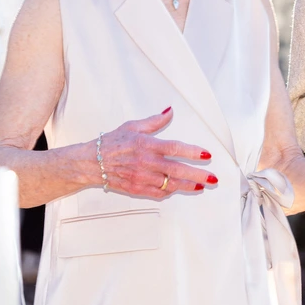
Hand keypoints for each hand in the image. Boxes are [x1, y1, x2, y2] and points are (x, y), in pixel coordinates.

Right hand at [95, 107, 214, 198]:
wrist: (92, 162)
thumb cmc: (112, 142)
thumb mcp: (133, 126)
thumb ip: (154, 121)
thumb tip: (170, 111)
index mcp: (147, 145)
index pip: (174, 148)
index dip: (192, 152)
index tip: (207, 155)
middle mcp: (146, 162)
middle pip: (177, 170)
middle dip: (198, 175)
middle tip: (213, 178)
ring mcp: (141, 178)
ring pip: (170, 184)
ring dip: (187, 186)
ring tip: (201, 186)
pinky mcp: (136, 189)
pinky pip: (158, 193)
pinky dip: (169, 191)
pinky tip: (178, 188)